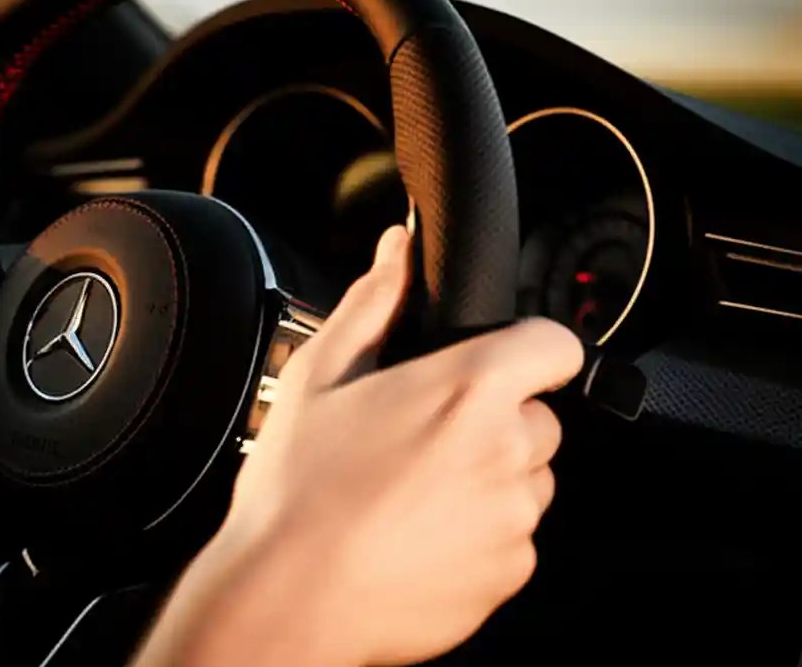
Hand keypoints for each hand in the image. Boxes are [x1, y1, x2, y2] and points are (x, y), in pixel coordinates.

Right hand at [136, 226, 582, 666]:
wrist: (290, 597)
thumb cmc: (296, 491)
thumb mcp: (318, 377)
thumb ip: (372, 303)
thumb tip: (398, 248)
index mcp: (467, 391)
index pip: (555, 346)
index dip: (530, 349)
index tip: (500, 363)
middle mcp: (505, 451)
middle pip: (537, 420)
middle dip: (494, 423)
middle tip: (423, 441)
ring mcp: (512, 518)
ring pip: (526, 482)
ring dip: (488, 481)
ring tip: (411, 495)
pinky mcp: (509, 574)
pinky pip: (513, 541)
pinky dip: (479, 537)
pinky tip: (416, 537)